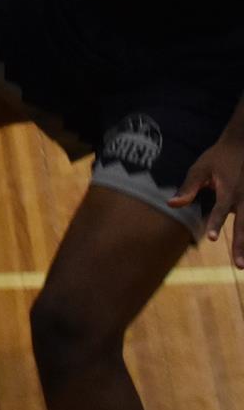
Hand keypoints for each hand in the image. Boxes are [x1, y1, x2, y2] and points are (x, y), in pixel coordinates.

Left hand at [170, 137, 243, 266]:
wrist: (243, 144)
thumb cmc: (219, 158)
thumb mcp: (201, 168)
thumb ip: (189, 187)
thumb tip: (172, 204)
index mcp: (229, 190)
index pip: (221, 210)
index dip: (216, 224)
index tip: (213, 239)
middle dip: (241, 245)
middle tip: (239, 265)